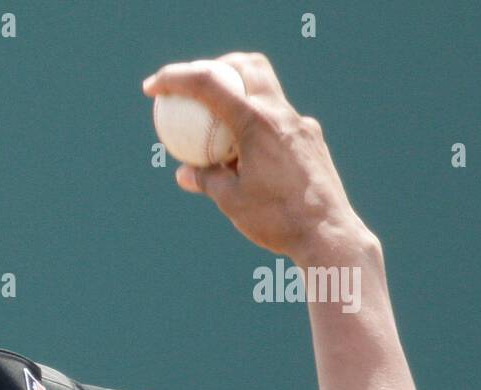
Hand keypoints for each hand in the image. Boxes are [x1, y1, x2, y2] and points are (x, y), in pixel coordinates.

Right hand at [143, 52, 375, 261]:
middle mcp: (280, 114)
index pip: (208, 82)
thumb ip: (205, 179)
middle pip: (246, 65)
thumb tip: (184, 172)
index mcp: (255, 123)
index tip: (152, 87)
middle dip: (214, 65)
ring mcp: (299, 124)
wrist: (328, 234)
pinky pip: (277, 118)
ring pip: (265, 88)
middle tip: (191, 87)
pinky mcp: (310, 139)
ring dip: (237, 92)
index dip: (174, 77)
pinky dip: (253, 122)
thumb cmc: (276, 219)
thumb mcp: (230, 201)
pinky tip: (244, 150)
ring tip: (215, 119)